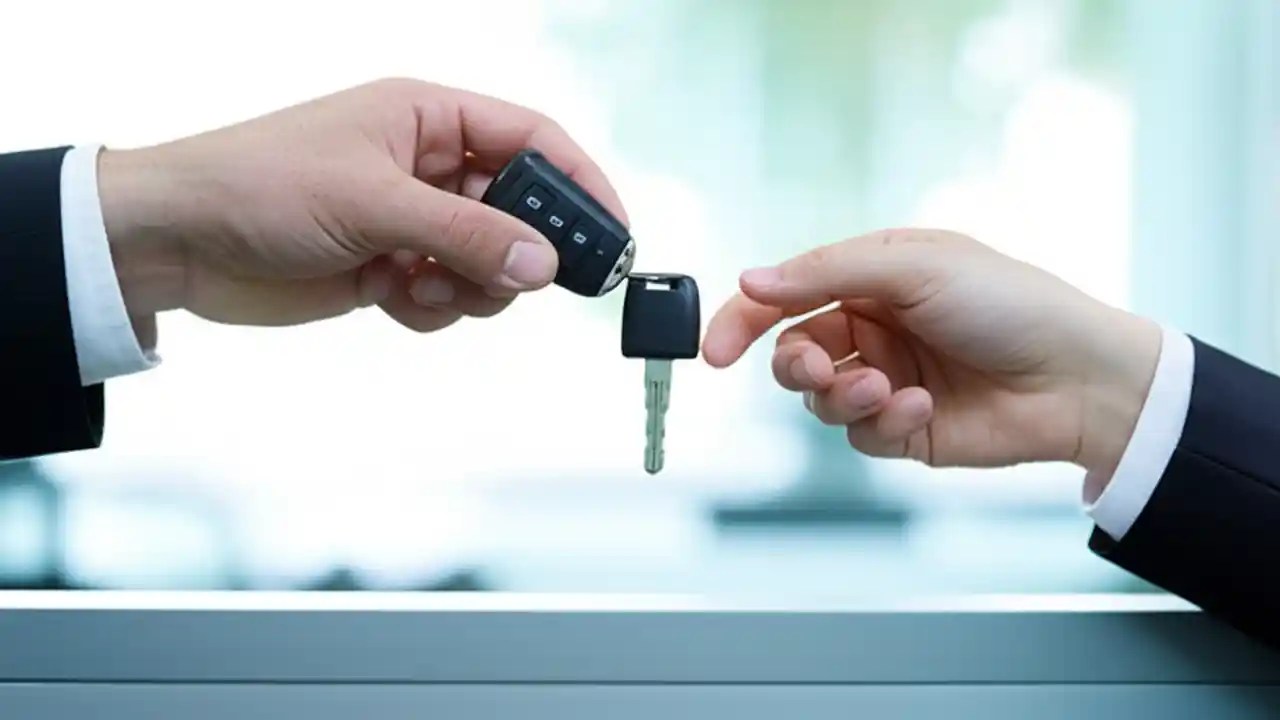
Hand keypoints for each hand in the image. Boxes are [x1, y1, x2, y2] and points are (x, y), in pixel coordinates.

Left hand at [98, 78, 626, 331]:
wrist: (177, 240)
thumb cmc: (260, 185)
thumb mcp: (375, 203)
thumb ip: (467, 235)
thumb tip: (545, 266)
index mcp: (428, 117)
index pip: (532, 140)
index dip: (580, 183)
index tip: (614, 234)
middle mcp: (426, 164)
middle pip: (517, 210)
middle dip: (519, 252)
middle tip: (518, 284)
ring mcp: (410, 218)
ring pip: (488, 261)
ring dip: (469, 287)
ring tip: (418, 284)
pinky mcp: (389, 265)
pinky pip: (447, 294)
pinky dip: (432, 307)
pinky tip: (390, 296)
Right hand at [702, 230, 1161, 490]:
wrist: (1078, 377)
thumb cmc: (1009, 303)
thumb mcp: (913, 266)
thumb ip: (825, 272)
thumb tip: (750, 281)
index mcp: (870, 278)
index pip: (786, 297)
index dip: (744, 320)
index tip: (716, 351)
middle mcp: (873, 329)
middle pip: (793, 353)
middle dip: (797, 365)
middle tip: (818, 371)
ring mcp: (887, 379)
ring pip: (820, 400)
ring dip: (844, 396)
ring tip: (886, 390)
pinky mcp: (904, 428)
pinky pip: (860, 434)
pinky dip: (882, 421)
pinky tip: (922, 407)